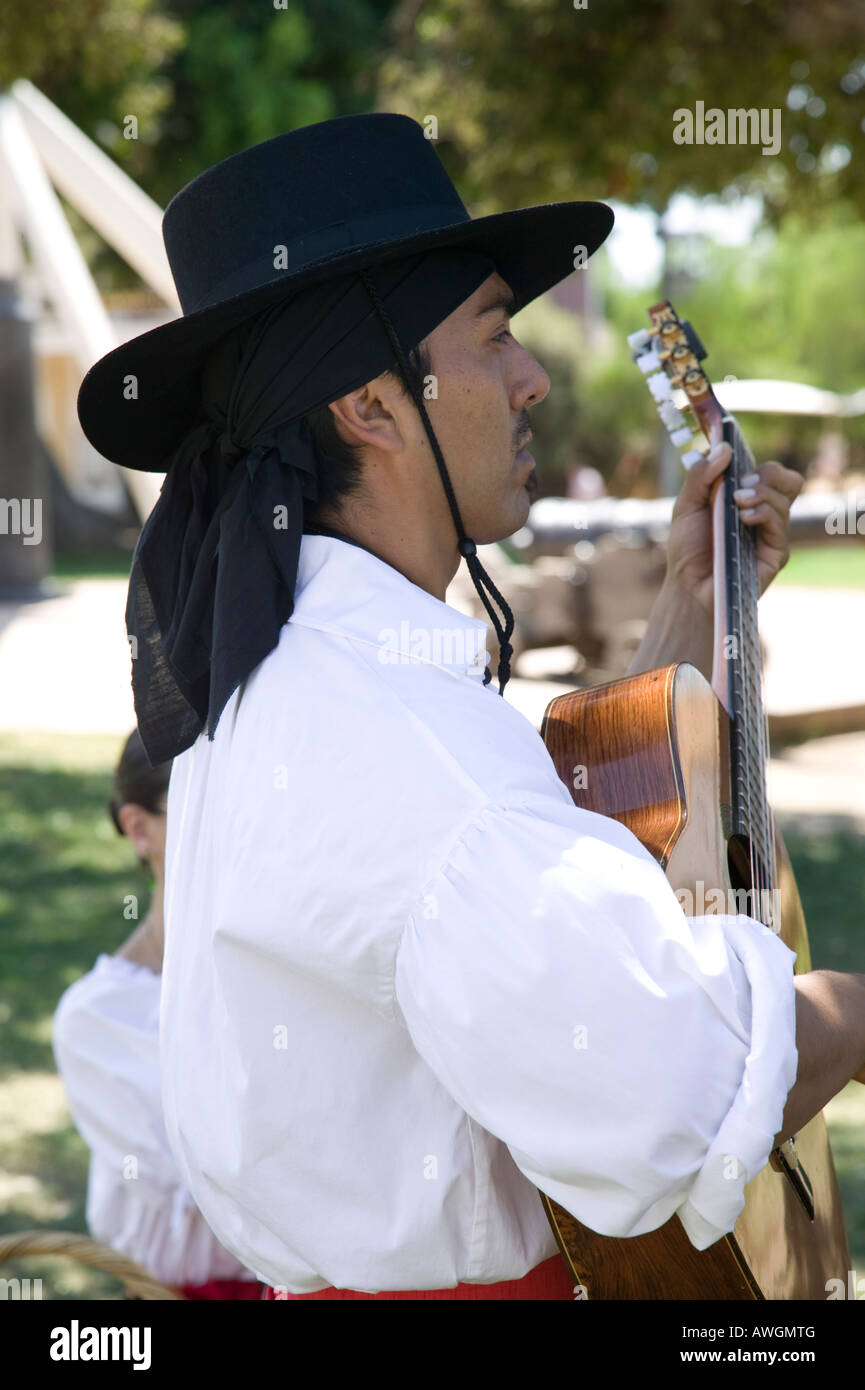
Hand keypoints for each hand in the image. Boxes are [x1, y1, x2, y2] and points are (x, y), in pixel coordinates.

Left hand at [666, 442, 803, 616]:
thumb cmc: (687, 549)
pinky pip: (780, 526)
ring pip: (784, 500)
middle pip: (790, 481)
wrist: (686, 586)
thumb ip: (700, 476)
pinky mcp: (775, 555)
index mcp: (748, 501)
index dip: (761, 465)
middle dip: (769, 474)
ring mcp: (772, 535)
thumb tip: (723, 448)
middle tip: (742, 484)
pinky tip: (744, 517)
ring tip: (737, 502)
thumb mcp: (686, 506)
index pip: (772, 474)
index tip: (736, 465)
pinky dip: (764, 513)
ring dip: (761, 494)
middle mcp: (765, 516)